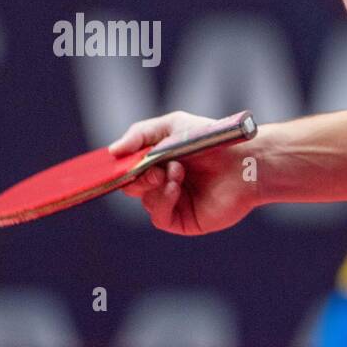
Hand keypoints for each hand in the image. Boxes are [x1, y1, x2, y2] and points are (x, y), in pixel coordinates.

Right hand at [109, 111, 261, 234]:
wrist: (245, 161)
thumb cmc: (212, 141)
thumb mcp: (173, 126)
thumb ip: (140, 135)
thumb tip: (111, 152)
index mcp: (157, 162)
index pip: (126, 169)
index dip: (113, 169)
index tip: (101, 166)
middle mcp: (163, 183)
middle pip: (130, 186)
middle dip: (136, 176)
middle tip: (152, 168)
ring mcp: (173, 203)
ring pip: (144, 200)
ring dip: (156, 185)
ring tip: (178, 170)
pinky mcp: (185, 220)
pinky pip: (159, 216)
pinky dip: (162, 200)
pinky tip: (176, 187)